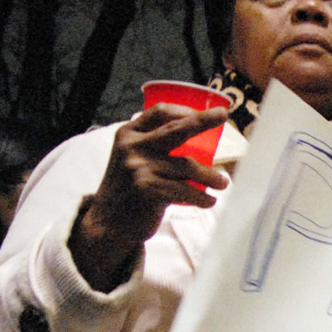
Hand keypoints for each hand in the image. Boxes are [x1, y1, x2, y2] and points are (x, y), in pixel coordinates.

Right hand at [72, 105, 230, 290]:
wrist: (108, 221)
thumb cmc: (129, 187)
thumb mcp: (132, 158)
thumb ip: (153, 145)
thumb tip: (195, 134)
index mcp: (128, 134)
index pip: (159, 112)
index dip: (184, 110)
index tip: (205, 112)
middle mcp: (132, 147)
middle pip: (176, 130)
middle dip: (202, 121)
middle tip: (223, 117)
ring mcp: (140, 168)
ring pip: (188, 167)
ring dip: (211, 177)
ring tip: (222, 183)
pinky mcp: (149, 190)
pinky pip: (185, 191)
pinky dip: (201, 197)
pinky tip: (209, 201)